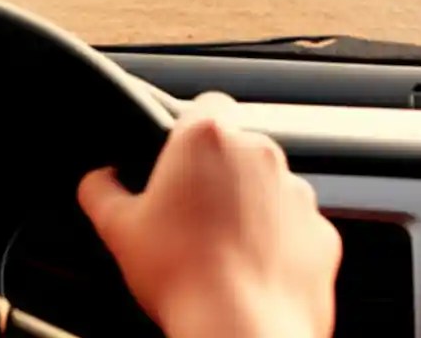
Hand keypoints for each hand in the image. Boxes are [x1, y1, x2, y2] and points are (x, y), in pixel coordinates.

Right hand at [78, 93, 340, 337]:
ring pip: (268, 189)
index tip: (176, 159)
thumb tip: (98, 180)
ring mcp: (298, 194)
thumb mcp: (116, 228)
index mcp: (206, 139)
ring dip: (248, 208)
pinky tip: (247, 271)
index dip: (188, 130)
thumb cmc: (181, 275)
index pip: (204, 105)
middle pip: (236, 149)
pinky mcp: (322, 233)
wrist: (240, 329)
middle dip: (216, 175)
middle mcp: (259, 155)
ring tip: (217, 249)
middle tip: (187, 215)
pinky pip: (295, 229)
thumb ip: (101, 189)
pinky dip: (277, 243)